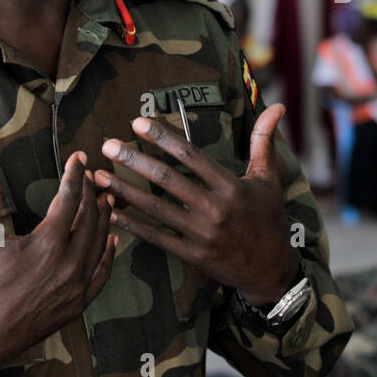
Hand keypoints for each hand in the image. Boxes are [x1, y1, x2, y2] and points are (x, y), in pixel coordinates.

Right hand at [0, 152, 116, 376]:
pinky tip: (112, 239)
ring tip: (104, 199)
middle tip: (92, 176)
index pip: (69, 199)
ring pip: (100, 242)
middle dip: (92, 193)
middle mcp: (68, 263)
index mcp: (46, 244)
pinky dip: (109, 253)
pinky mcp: (78, 303)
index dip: (74, 175)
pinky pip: (102, 273)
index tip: (79, 158)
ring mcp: (77, 286)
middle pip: (90, 218)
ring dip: (104, 218)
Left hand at [94, 103, 300, 307]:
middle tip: (107, 145)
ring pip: (156, 208)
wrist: (272, 269)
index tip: (137, 123)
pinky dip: (132, 225)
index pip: (190, 155)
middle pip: (167, 179)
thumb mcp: (269, 178)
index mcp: (231, 186)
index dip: (163, 138)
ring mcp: (201, 234)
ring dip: (125, 191)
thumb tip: (276, 107)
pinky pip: (156, 237)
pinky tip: (112, 212)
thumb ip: (265, 141)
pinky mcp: (192, 255)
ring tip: (99, 176)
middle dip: (134, 161)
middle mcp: (214, 208)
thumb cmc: (269, 218)